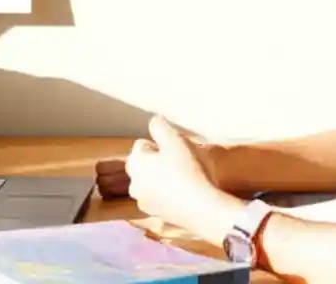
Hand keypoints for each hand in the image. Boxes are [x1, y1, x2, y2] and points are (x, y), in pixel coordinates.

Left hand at [94, 121, 216, 198]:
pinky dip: (168, 193)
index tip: (177, 150)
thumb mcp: (174, 140)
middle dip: (159, 161)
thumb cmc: (188, 170)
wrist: (202, 208)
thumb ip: (160, 126)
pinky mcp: (155, 215)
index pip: (142, 144)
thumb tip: (154, 121)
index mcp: (135, 163)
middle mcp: (133, 184)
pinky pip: (160, 197)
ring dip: (163, 178)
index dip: (161, 144)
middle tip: (182, 162)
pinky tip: (185, 193)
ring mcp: (143, 202)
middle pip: (145, 164)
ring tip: (185, 178)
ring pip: (152, 181)